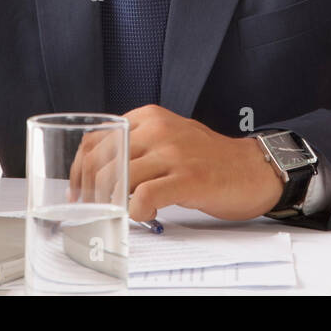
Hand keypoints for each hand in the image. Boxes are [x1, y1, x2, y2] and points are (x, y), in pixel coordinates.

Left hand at [69, 105, 283, 221]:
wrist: (253, 168)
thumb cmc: (209, 159)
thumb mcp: (169, 137)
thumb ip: (137, 145)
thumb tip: (97, 170)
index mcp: (149, 117)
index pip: (96, 138)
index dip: (79, 168)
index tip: (78, 189)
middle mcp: (158, 129)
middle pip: (100, 160)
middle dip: (89, 191)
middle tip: (93, 209)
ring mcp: (173, 153)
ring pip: (117, 179)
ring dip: (111, 203)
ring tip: (123, 212)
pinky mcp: (187, 178)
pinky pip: (143, 196)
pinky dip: (136, 211)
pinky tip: (146, 213)